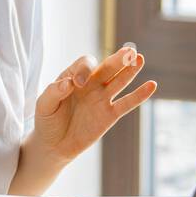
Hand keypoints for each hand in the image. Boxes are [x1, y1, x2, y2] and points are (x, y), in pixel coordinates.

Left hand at [30, 45, 157, 166]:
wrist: (53, 145)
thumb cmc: (47, 121)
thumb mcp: (43, 105)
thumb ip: (54, 91)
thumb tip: (70, 83)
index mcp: (74, 76)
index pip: (85, 65)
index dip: (84, 71)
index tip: (77, 85)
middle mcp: (91, 84)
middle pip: (107, 67)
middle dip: (118, 60)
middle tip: (129, 51)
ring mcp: (101, 98)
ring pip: (119, 81)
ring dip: (130, 70)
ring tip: (140, 58)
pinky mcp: (110, 115)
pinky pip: (126, 103)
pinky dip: (139, 95)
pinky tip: (152, 85)